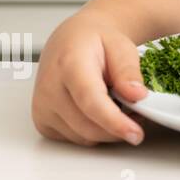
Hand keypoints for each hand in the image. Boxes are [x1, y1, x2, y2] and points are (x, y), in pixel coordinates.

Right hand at [31, 9, 148, 145]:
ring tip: (119, 106)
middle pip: (88, 126)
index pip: (91, 101)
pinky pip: (74, 139)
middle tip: (138, 113)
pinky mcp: (42, 121)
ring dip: (107, 130)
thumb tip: (137, 95)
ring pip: (83, 137)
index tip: (134, 133)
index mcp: (69, 65)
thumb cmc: (95, 43)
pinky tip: (99, 112)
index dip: (114, 121)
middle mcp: (49, 88)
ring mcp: (42, 107)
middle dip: (118, 128)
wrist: (70, 41)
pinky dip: (93, 132)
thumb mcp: (121, 47)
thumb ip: (128, 71)